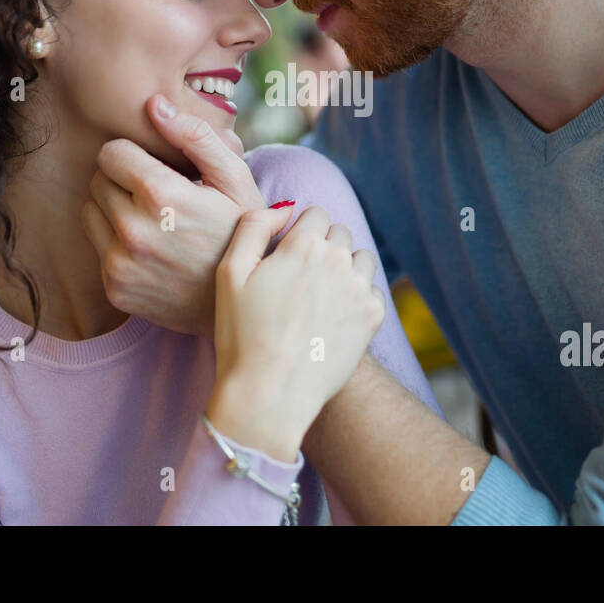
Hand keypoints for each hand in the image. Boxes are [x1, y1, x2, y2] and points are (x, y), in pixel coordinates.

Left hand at [80, 94, 266, 337]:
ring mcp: (120, 264)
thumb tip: (153, 105)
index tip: (159, 168)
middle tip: (160, 196)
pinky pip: (96, 247)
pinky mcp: (114, 288)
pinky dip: (117, 243)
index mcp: (161, 196)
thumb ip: (195, 136)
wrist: (243, 302)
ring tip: (154, 221)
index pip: (111, 152)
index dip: (135, 155)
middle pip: (98, 179)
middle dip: (124, 180)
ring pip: (91, 211)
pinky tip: (153, 249)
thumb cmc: (243, 232)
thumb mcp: (235, 179)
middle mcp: (133, 231)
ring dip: (114, 209)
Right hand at [207, 204, 384, 460]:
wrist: (269, 394)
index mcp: (304, 244)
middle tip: (300, 279)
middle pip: (340, 233)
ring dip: (344, 268)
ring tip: (319, 297)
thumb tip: (284, 208)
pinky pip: (372, 291)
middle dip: (323, 246)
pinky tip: (334, 317)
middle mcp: (338, 260)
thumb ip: (254, 226)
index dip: (300, 231)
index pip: (316, 213)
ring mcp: (359, 289)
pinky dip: (357, 297)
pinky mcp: (372, 317)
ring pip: (361, 259)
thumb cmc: (242, 335)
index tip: (287, 255)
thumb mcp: (230, 272)